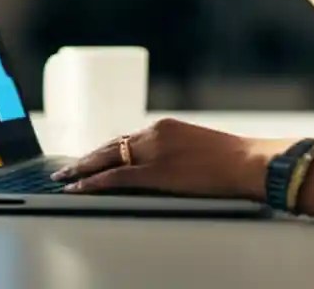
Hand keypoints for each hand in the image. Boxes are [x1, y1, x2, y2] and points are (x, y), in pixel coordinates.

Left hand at [50, 118, 279, 199]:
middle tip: (67, 168)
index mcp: (166, 126)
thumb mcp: (199, 147)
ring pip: (107, 159)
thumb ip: (177, 151)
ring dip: (83, 169)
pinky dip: (93, 182)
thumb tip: (167, 165)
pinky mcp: (153, 172)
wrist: (247, 161)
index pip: (127, 138)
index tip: (93, 157)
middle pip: (111, 146)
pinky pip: (115, 177)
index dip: (106, 150)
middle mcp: (154, 133)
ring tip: (65, 178)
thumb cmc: (233, 159)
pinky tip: (79, 187)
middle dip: (87, 158)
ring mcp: (152, 151)